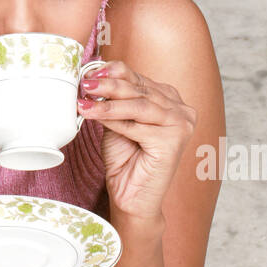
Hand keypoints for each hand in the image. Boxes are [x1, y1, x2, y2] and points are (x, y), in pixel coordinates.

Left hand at [77, 61, 195, 219]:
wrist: (130, 194)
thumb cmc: (125, 158)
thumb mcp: (117, 120)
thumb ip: (114, 99)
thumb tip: (94, 77)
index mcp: (170, 99)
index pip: (139, 78)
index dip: (114, 72)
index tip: (90, 72)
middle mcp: (181, 110)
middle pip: (139, 90)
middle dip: (108, 86)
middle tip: (85, 84)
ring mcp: (181, 125)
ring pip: (138, 106)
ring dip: (108, 103)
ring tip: (85, 101)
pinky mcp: (173, 142)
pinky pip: (137, 126)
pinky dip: (113, 120)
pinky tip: (94, 116)